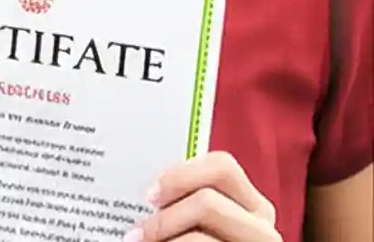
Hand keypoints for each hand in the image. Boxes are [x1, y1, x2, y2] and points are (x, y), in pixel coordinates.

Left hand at [132, 151, 280, 241]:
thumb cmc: (193, 238)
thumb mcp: (197, 220)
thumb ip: (184, 202)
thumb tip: (148, 192)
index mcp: (251, 205)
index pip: (221, 166)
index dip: (180, 175)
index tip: (151, 194)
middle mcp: (260, 228)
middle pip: (207, 202)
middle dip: (166, 217)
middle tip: (140, 232)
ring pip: (198, 236)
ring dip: (164, 237)